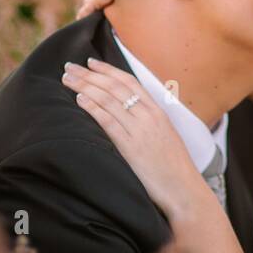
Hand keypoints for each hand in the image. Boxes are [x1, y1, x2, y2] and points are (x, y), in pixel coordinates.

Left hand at [62, 58, 210, 217]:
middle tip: (69, 67)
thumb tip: (130, 114)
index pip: (129, 82)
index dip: (108, 70)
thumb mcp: (165, 137)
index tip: (90, 62)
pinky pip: (108, 121)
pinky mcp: (131, 147)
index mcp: (158, 111)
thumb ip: (149, 123)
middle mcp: (149, 116)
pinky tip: (79, 100)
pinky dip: (93, 107)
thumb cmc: (174, 168)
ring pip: (108, 100)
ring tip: (67, 79)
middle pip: (114, 87)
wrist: (184, 190)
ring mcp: (140, 130)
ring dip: (85, 86)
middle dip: (89, 74)